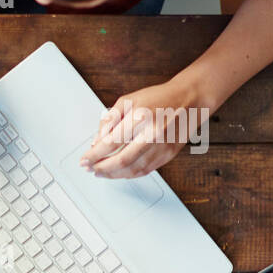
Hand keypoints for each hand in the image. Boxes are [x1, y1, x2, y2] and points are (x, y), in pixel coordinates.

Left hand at [81, 75, 211, 177]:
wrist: (189, 100)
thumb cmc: (157, 98)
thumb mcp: (128, 101)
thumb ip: (109, 120)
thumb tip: (96, 142)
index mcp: (140, 117)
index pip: (111, 142)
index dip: (94, 154)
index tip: (84, 159)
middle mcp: (153, 134)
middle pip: (121, 160)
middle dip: (101, 167)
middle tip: (89, 168)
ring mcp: (162, 146)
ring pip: (133, 169)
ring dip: (112, 174)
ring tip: (99, 172)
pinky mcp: (168, 155)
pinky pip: (144, 170)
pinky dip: (128, 175)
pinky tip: (117, 172)